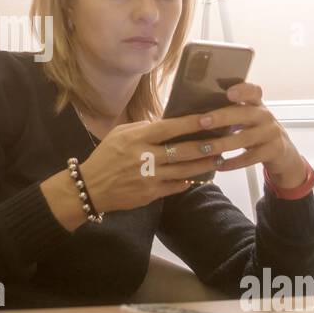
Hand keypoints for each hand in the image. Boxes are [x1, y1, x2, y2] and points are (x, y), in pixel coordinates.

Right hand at [76, 112, 225, 213]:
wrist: (90, 187)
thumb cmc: (105, 157)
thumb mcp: (119, 134)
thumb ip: (142, 128)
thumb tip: (165, 123)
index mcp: (136, 139)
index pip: (168, 128)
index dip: (190, 123)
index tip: (209, 118)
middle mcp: (144, 157)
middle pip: (182, 151)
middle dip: (205, 146)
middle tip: (223, 142)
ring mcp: (149, 177)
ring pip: (184, 170)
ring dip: (203, 165)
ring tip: (217, 160)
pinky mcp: (150, 194)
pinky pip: (175, 187)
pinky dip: (187, 182)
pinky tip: (196, 177)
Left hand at [206, 82, 306, 188]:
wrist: (282, 152)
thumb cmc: (255, 130)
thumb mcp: (247, 117)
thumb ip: (230, 111)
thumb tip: (195, 111)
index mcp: (257, 104)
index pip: (253, 91)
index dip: (242, 90)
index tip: (228, 93)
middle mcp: (265, 116)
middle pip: (246, 113)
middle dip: (223, 117)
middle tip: (203, 122)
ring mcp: (271, 133)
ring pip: (246, 138)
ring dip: (223, 144)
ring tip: (205, 148)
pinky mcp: (273, 151)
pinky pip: (251, 157)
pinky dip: (234, 162)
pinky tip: (219, 165)